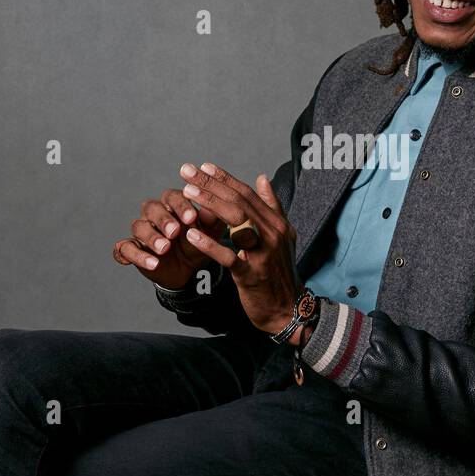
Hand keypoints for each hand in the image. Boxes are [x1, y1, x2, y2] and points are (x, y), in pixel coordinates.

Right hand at [112, 187, 223, 290]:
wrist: (188, 269)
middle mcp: (154, 214)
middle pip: (152, 208)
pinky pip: (126, 249)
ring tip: (165, 248)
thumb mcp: (209, 233)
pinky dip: (137, 255)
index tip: (192, 218)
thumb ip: (211, 220)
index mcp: (172, 204)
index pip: (172, 196)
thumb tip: (213, 208)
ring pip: (139, 227)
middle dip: (163, 219)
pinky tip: (152, 263)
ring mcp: (141, 231)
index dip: (180, 206)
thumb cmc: (198, 243)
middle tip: (175, 232)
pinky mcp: (131, 248)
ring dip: (151, 237)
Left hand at [176, 160, 302, 338]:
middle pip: (239, 202)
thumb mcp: (281, 235)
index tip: (203, 166)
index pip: (247, 193)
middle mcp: (272, 234)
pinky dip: (209, 244)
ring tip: (186, 193)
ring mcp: (263, 254)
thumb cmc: (278, 271)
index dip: (225, 178)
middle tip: (186, 172)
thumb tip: (262, 178)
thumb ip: (271, 206)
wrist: (287, 309)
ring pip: (236, 222)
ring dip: (209, 205)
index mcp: (276, 223)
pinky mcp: (252, 275)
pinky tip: (191, 234)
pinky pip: (229, 256)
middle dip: (211, 185)